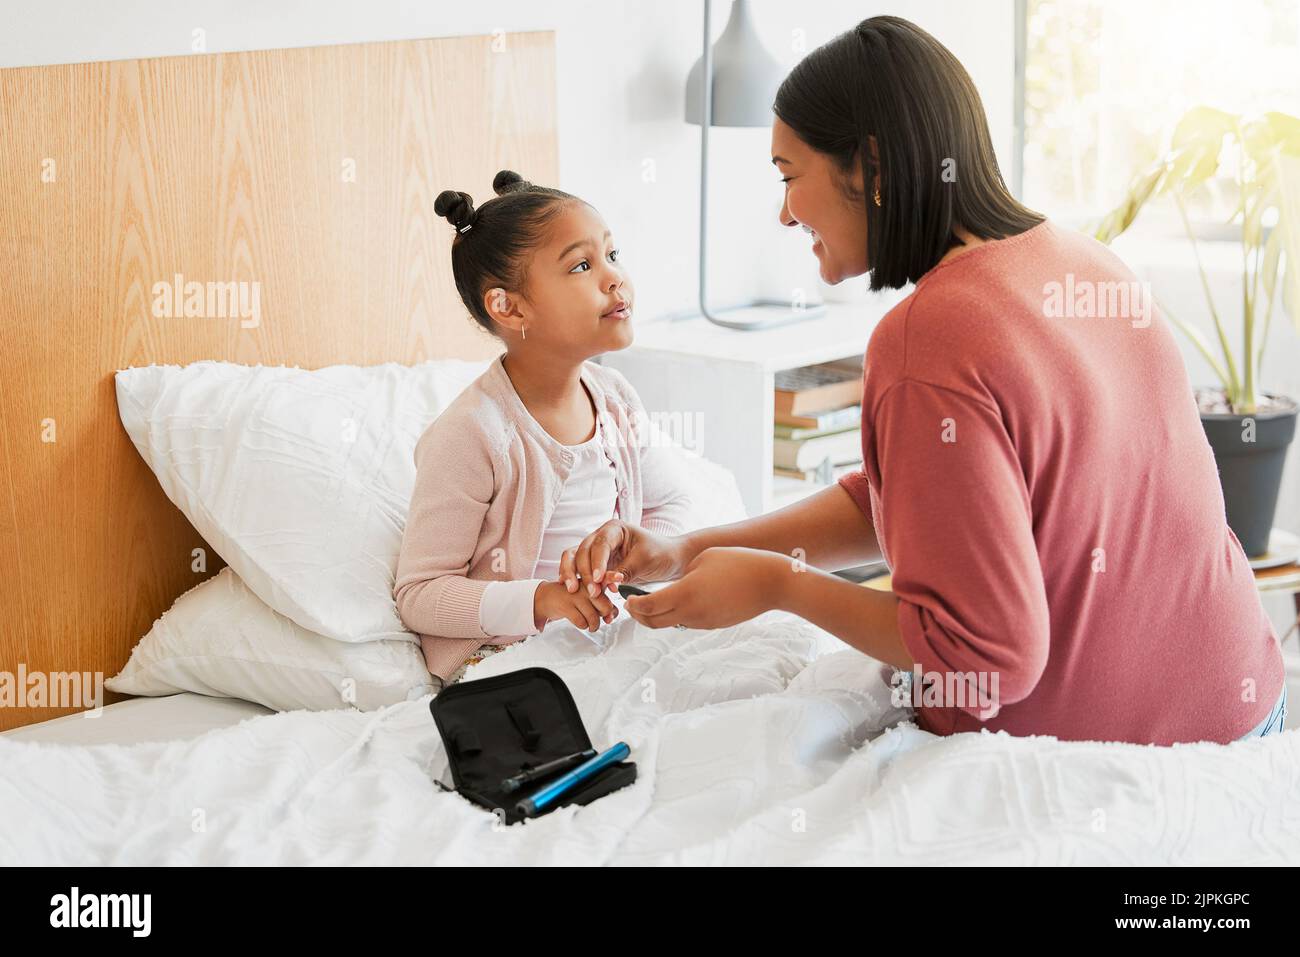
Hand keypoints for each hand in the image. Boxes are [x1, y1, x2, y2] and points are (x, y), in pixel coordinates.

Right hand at [533, 579, 616, 632]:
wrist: (546, 598)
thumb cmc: (573, 598)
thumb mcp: (589, 597)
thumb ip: (604, 604)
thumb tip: (612, 616)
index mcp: (592, 580)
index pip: (605, 576)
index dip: (612, 576)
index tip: (619, 577)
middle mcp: (584, 585)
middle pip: (605, 605)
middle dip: (603, 615)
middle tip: (599, 617)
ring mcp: (575, 594)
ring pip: (594, 616)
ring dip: (594, 625)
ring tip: (591, 624)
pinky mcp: (565, 605)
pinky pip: (581, 622)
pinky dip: (583, 626)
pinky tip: (580, 622)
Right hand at [558, 521, 694, 598]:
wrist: (668, 559)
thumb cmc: (660, 554)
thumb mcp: (645, 560)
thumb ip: (625, 570)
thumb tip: (606, 582)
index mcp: (615, 529)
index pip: (600, 544)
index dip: (597, 562)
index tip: (598, 580)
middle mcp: (602, 535)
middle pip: (583, 551)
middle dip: (585, 572)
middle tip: (592, 592)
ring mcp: (596, 549)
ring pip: (575, 557)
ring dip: (572, 573)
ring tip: (573, 590)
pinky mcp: (595, 562)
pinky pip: (578, 567)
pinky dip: (575, 576)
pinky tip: (574, 589)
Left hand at [622, 547, 790, 629]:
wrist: (771, 582)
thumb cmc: (739, 562)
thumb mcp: (703, 558)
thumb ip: (682, 575)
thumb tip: (673, 589)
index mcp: (684, 593)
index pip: (647, 606)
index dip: (633, 604)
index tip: (626, 598)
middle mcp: (691, 612)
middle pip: (653, 622)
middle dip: (639, 615)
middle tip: (631, 605)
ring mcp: (703, 622)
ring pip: (671, 623)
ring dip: (658, 616)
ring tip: (652, 601)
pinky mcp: (714, 624)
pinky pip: (688, 622)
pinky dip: (677, 615)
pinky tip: (679, 602)